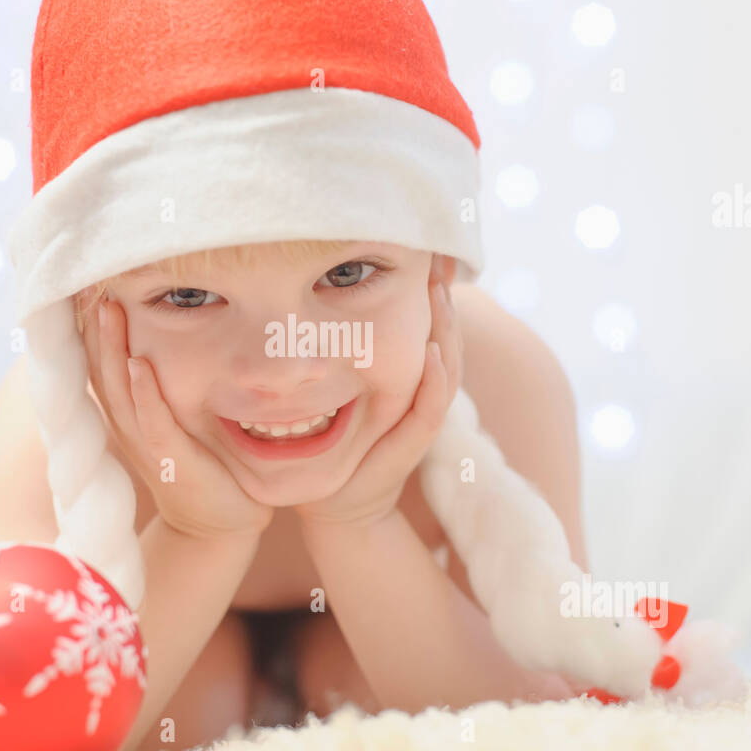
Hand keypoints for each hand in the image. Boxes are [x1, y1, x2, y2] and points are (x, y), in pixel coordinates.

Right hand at [84, 295, 273, 540]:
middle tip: (85, 283)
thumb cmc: (203, 465)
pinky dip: (144, 393)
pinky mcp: (172, 460)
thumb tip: (160, 338)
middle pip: (99, 369)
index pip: (98, 364)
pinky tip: (138, 364)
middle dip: (92, 326)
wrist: (221, 523)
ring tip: (107, 309)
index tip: (81, 286)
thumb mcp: (176, 420)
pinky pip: (153, 421)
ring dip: (112, 348)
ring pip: (119, 389)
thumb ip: (163, 387)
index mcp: (128, 415)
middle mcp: (129, 426)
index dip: (88, 327)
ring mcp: (146, 444)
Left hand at [294, 275, 462, 530]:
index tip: (429, 250)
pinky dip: (434, 380)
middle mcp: (418, 392)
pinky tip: (430, 351)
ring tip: (442, 291)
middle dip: (445, 297)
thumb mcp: (331, 382)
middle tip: (442, 258)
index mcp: (405, 375)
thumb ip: (329, 344)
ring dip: (446, 329)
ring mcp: (418, 419)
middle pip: (444, 336)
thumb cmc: (328, 439)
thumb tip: (304, 290)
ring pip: (446, 366)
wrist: (330, 500)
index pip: (426, 321)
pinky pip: (430, 409)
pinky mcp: (410, 445)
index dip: (433, 288)